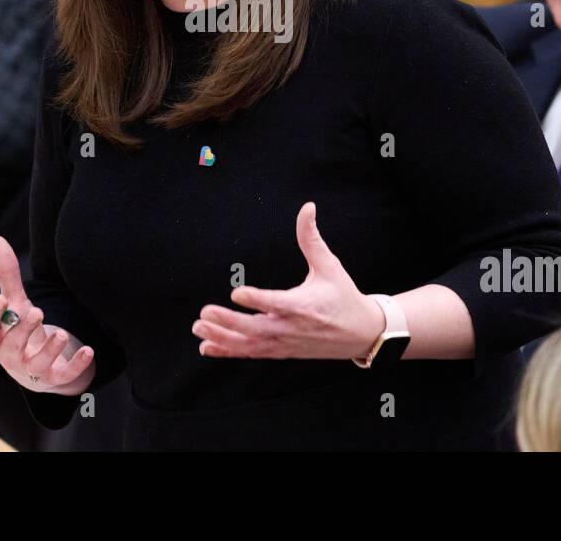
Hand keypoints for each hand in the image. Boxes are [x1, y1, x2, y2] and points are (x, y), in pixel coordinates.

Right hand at [0, 235, 94, 394]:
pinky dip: (75, 366)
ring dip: (49, 350)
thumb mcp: (15, 302)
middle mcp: (10, 356)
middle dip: (23, 330)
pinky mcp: (54, 379)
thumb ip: (7, 274)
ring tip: (60, 334)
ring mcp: (32, 370)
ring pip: (36, 364)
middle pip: (12, 346)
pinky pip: (64, 376)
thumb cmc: (21, 329)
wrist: (39, 366)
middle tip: (37, 313)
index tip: (1, 299)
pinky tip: (89, 352)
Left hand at [193, 202, 385, 360]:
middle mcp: (292, 327)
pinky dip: (229, 352)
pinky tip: (206, 347)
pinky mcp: (281, 351)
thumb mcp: (330, 266)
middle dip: (229, 322)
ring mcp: (285, 342)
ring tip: (198, 328)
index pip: (277, 302)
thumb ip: (311, 238)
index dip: (257, 299)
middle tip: (205, 312)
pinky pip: (252, 354)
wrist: (361, 334)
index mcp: (304, 305)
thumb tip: (307, 207)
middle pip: (256, 328)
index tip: (236, 293)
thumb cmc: (344, 296)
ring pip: (250, 344)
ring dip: (222, 338)